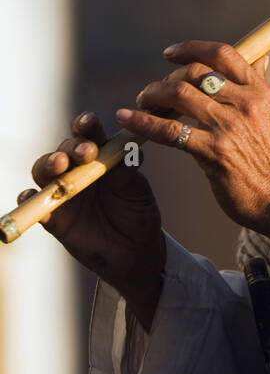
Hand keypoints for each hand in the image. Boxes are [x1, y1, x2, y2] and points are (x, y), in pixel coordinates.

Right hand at [24, 111, 163, 292]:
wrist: (135, 250)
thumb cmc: (137, 211)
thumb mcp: (137, 190)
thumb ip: (126, 171)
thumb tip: (127, 151)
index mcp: (99, 155)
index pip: (88, 133)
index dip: (86, 125)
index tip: (90, 124)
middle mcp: (77, 169)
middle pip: (64, 149)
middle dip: (71, 147)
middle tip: (85, 152)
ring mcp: (62, 193)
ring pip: (44, 171)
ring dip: (48, 164)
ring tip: (59, 165)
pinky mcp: (54, 218)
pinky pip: (35, 206)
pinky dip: (29, 199)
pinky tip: (31, 195)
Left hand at [117, 40, 269, 239]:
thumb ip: (259, 86)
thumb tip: (261, 58)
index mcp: (259, 92)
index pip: (223, 54)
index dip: (191, 48)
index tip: (170, 53)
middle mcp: (245, 103)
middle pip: (195, 73)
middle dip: (167, 78)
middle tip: (153, 91)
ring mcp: (228, 127)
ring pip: (179, 94)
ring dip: (153, 95)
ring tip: (141, 103)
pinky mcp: (212, 152)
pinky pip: (170, 130)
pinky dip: (144, 122)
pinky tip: (128, 120)